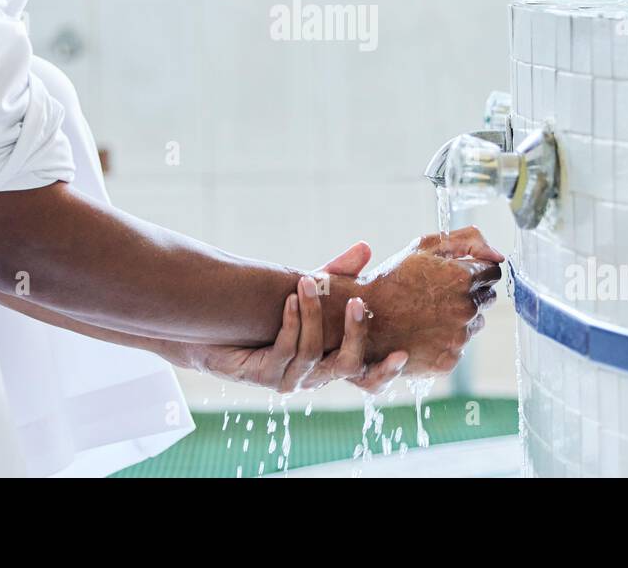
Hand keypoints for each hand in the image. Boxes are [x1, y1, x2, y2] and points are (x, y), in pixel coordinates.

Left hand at [187, 243, 408, 392]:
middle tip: (358, 304)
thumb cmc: (273, 308)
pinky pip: (285, 350)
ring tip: (306, 284)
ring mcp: (291, 379)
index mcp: (333, 361)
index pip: (367, 377)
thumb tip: (366, 247)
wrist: (223, 324)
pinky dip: (290, 322)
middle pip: (347, 366)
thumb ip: (339, 275)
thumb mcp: (314, 290)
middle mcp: (316, 376)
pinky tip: (288, 300)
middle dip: (354, 334)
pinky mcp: (266, 376)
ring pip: (312, 352)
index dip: (386, 370)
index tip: (404, 353)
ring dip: (312, 315)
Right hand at [358, 226, 503, 376]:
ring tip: (429, 314)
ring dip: (460, 318)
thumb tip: (499, 255)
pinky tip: (424, 332)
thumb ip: (467, 241)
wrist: (360, 316)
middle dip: (470, 294)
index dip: (474, 270)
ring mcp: (458, 338)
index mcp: (462, 278)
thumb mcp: (425, 247)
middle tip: (439, 294)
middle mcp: (465, 309)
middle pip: (486, 299)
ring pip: (475, 324)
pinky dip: (446, 340)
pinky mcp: (448, 361)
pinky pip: (459, 347)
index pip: (492, 272)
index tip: (456, 274)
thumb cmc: (392, 278)